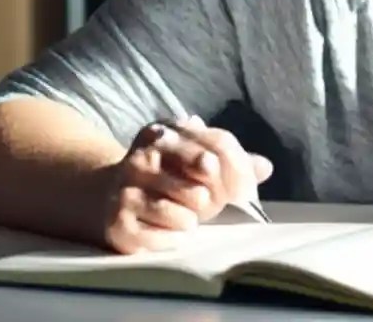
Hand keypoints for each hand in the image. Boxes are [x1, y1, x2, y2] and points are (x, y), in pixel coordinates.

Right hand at [98, 115, 273, 253]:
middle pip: (204, 181)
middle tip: (206, 202)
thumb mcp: (194, 158)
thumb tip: (265, 167)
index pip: (218, 146)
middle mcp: (143, 157)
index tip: (240, 190)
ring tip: (184, 216)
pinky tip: (166, 230)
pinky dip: (173, 239)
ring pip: (185, 214)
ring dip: (192, 220)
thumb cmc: (166, 176)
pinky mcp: (118, 223)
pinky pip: (163, 238)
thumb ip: (231, 160)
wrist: (106, 195)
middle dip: (214, 197)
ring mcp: (126, 189)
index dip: (238, 170)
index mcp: (166, 133)